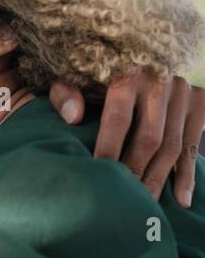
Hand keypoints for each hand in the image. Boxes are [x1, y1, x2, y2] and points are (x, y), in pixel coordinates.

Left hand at [49, 72, 202, 206]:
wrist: (136, 52)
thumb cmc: (96, 72)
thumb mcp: (75, 74)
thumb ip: (65, 92)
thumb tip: (73, 116)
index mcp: (126, 73)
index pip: (119, 117)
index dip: (109, 148)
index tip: (99, 175)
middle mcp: (159, 81)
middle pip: (149, 137)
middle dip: (135, 171)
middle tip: (122, 199)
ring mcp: (183, 92)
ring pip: (173, 145)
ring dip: (158, 179)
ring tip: (144, 205)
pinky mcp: (200, 102)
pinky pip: (193, 145)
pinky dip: (187, 175)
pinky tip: (180, 201)